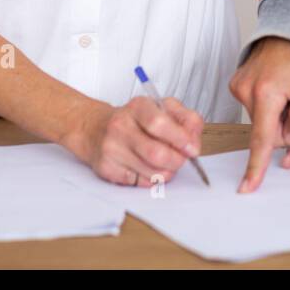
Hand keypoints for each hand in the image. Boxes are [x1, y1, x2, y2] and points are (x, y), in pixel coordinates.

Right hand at [61, 96, 202, 187]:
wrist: (95, 128)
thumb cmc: (135, 120)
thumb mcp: (163, 108)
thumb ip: (187, 119)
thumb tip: (194, 142)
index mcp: (138, 106)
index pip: (160, 123)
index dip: (181, 139)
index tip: (192, 148)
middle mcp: (121, 126)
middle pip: (156, 154)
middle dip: (176, 161)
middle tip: (181, 159)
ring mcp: (111, 148)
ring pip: (151, 173)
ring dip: (166, 172)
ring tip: (165, 163)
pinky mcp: (106, 168)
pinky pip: (139, 183)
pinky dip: (150, 179)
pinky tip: (147, 168)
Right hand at [229, 37, 289, 192]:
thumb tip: (286, 137)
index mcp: (266, 92)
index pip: (262, 138)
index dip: (256, 166)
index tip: (246, 188)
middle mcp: (246, 89)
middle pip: (267, 130)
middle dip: (286, 125)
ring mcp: (239, 85)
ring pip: (263, 120)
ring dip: (279, 113)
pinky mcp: (237, 83)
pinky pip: (256, 107)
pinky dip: (271, 104)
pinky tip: (280, 86)